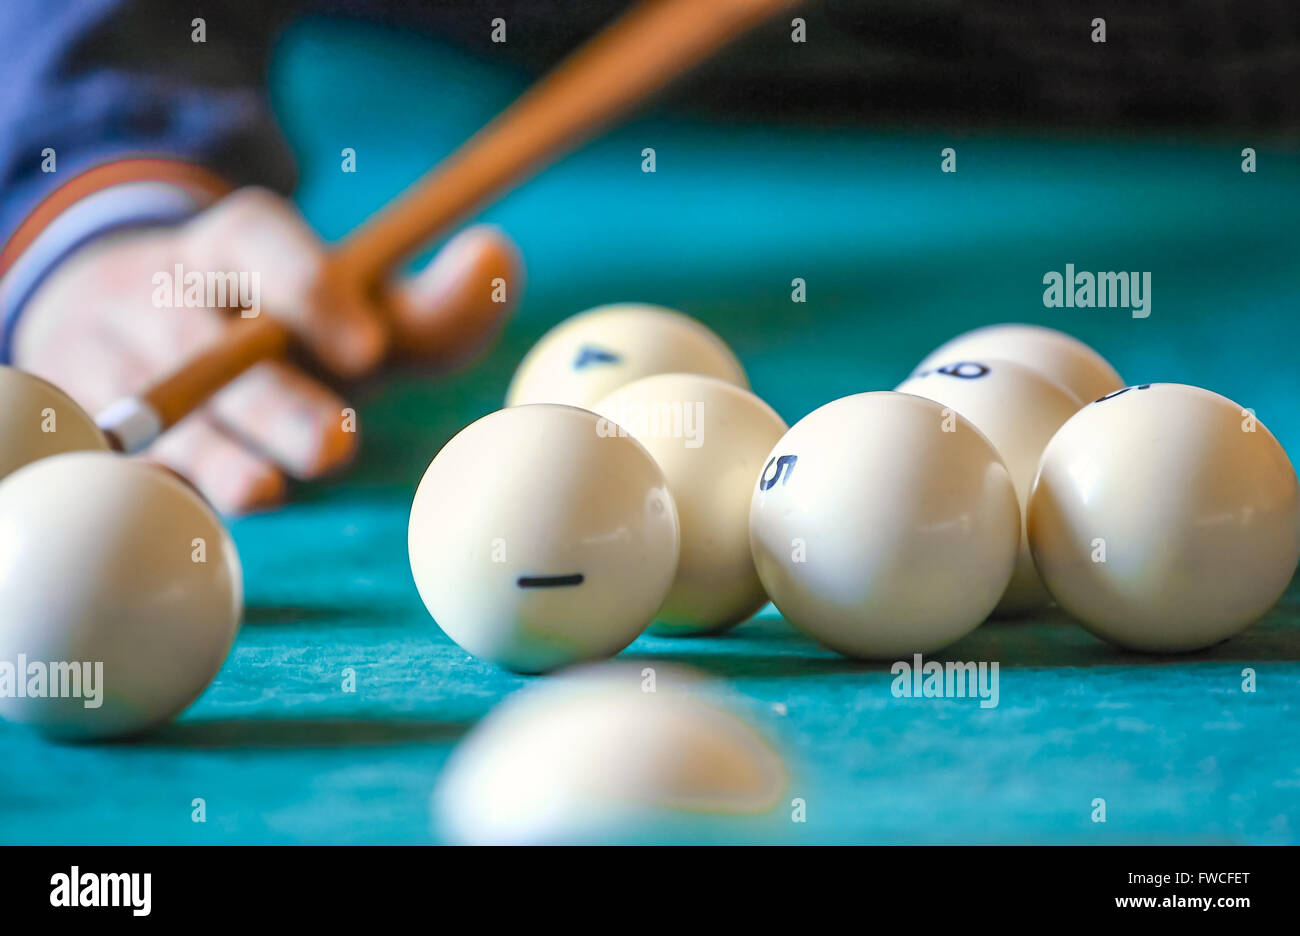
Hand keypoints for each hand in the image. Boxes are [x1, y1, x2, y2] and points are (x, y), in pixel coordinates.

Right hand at [14, 188, 519, 512]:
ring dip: (217, 458)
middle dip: (277, 400)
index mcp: (231, 247)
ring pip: (162, 415)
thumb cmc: (278, 333)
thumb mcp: (350, 313)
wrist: (110, 324)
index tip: (369, 349)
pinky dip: (152, 492)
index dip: (309, 284)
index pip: (257, 236)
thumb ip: (428, 306)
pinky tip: (183, 519)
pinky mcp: (85, 434)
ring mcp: (111, 365)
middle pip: (212, 342)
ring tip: (262, 491)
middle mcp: (164, 297)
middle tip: (336, 443)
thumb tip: (498, 255)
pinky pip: (115, 468)